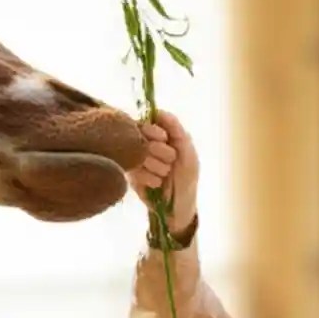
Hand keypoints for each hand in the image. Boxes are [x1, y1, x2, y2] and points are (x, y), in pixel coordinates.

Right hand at [128, 110, 199, 232]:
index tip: (164, 138)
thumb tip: (159, 111)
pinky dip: (150, 178)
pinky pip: (135, 171)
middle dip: (159, 150)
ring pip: (138, 154)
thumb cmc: (186, 177)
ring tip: (165, 174)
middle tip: (170, 160)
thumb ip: (176, 130)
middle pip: (140, 136)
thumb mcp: (188, 152)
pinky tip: (157, 184)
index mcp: (159, 135)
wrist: (179, 206)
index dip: (154, 130)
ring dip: (158, 166)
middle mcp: (144, 145)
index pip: (147, 121)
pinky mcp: (130, 176)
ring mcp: (135, 160)